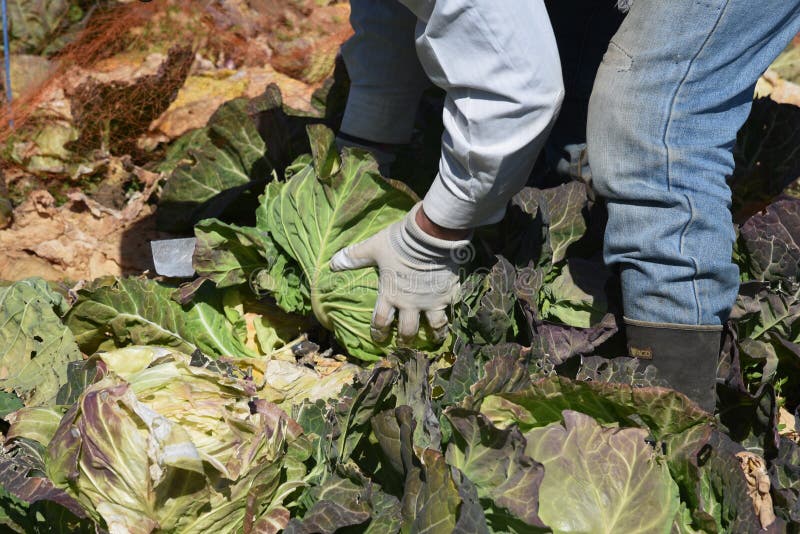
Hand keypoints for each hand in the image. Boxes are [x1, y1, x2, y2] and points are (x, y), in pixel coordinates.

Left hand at [330, 203, 471, 345]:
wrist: (430, 236)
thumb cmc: (399, 242)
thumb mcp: (373, 248)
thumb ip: (354, 257)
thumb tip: (332, 263)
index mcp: (391, 295)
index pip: (381, 321)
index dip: (378, 332)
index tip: (378, 339)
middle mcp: (411, 304)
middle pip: (408, 330)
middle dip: (405, 340)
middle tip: (405, 344)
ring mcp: (432, 301)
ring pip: (435, 326)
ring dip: (435, 334)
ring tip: (437, 338)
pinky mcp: (449, 293)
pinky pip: (453, 307)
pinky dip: (453, 312)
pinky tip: (454, 312)